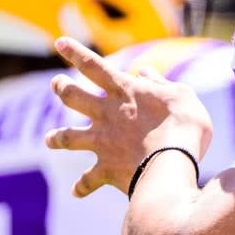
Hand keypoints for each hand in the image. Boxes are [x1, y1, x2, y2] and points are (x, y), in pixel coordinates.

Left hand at [44, 37, 213, 196]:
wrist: (173, 163)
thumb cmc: (185, 125)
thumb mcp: (182, 95)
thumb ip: (161, 84)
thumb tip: (144, 72)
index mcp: (124, 91)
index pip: (93, 66)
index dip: (75, 53)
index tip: (59, 42)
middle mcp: (106, 114)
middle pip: (73, 97)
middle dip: (62, 88)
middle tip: (56, 84)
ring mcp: (102, 142)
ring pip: (69, 137)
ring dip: (58, 137)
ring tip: (49, 139)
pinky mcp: (105, 168)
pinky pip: (88, 180)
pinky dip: (82, 186)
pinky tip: (76, 192)